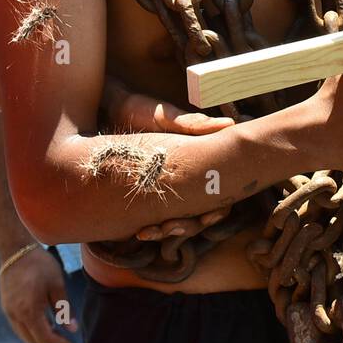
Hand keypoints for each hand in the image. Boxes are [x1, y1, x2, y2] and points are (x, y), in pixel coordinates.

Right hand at [0, 246, 75, 342]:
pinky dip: (30, 330)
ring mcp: (8, 311)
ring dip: (38, 338)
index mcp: (29, 311)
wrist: (16, 250)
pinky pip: (18, 326)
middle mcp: (15, 315)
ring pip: (23, 335)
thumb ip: (64, 309)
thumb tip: (72, 328)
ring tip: (54, 331)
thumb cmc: (39, 265)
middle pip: (32, 341)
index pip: (44, 337)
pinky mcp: (5, 306)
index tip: (69, 341)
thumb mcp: (57, 285)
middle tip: (62, 339)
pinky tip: (42, 322)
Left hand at [99, 76, 236, 241]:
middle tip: (170, 227)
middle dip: (187, 227)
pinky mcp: (146, 196)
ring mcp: (167, 191)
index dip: (216, 212)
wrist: (112, 110)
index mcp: (200, 166)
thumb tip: (230, 124)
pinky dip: (151, 229)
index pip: (218, 199)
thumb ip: (194, 125)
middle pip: (198, 217)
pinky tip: (140, 231)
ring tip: (149, 232)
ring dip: (168, 232)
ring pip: (177, 223)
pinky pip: (154, 220)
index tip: (207, 217)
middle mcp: (187, 183)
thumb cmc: (145, 112)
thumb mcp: (168, 118)